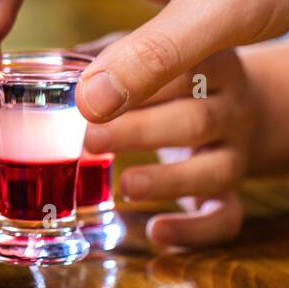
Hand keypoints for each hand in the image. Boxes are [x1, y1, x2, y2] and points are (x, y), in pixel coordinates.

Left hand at [81, 39, 253, 247]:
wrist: (234, 108)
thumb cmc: (170, 81)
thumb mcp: (148, 56)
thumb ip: (105, 58)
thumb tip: (53, 72)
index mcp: (209, 64)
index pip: (183, 66)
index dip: (138, 78)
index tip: (89, 95)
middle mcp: (229, 108)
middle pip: (197, 120)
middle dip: (140, 132)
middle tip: (91, 140)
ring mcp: (235, 153)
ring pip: (216, 170)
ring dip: (167, 181)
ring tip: (126, 186)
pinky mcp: (232, 194)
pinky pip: (225, 217)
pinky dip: (193, 230)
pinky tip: (156, 232)